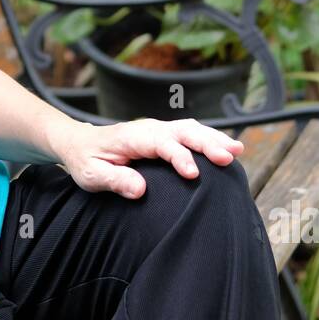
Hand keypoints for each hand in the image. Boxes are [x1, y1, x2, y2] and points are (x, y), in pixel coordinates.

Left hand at [51, 118, 243, 199]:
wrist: (80, 143)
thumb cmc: (86, 160)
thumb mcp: (91, 176)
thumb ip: (114, 180)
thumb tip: (140, 189)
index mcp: (132, 137)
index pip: (161, 144)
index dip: (179, 157)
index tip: (192, 174)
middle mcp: (149, 129)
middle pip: (183, 131)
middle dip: (207, 143)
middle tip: (229, 156)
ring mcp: (159, 130)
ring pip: (191, 129)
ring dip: (214, 139)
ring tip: (237, 150)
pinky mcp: (165, 136)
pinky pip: (190, 134)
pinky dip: (210, 139)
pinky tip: (228, 149)